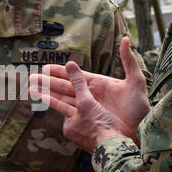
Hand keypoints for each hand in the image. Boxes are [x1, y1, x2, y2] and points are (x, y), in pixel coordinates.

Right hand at [30, 36, 150, 149]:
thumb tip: (125, 38)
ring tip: (32, 89)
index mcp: (101, 84)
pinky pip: (67, 111)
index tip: (46, 68)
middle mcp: (92, 96)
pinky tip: (44, 104)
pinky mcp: (87, 121)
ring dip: (48, 93)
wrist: (140, 133)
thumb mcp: (136, 81)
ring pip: (64, 98)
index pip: (77, 75)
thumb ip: (128, 60)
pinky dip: (55, 107)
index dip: (61, 71)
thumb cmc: (140, 108)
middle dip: (49, 82)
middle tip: (32, 77)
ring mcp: (89, 109)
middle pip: (66, 86)